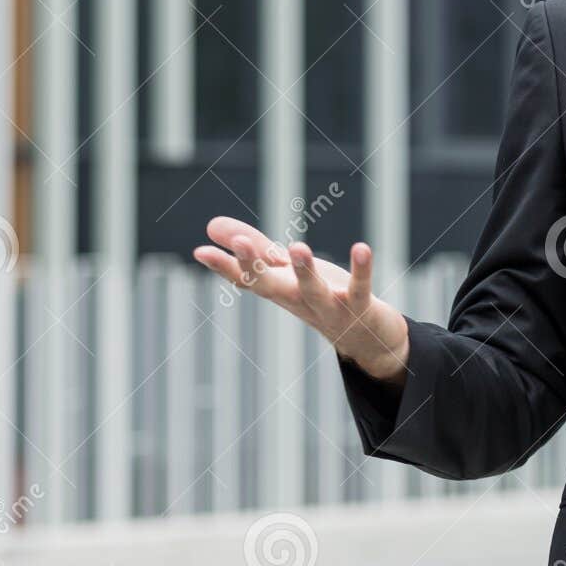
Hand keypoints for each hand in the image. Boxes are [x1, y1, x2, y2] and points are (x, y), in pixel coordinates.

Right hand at [192, 216, 409, 382]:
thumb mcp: (287, 271)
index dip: (224, 266)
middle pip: (270, 286)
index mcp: (279, 290)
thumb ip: (255, 247)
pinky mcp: (360, 309)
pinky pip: (360, 289)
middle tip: (241, 241)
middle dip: (254, 265)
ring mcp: (329, 308)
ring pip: (314, 291)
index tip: (200, 251)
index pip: (246, 279)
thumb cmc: (321, 297)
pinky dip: (361, 270)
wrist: (365, 340)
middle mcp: (298, 301)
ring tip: (297, 245)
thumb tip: (211, 225)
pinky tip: (362, 248)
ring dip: (305, 270)